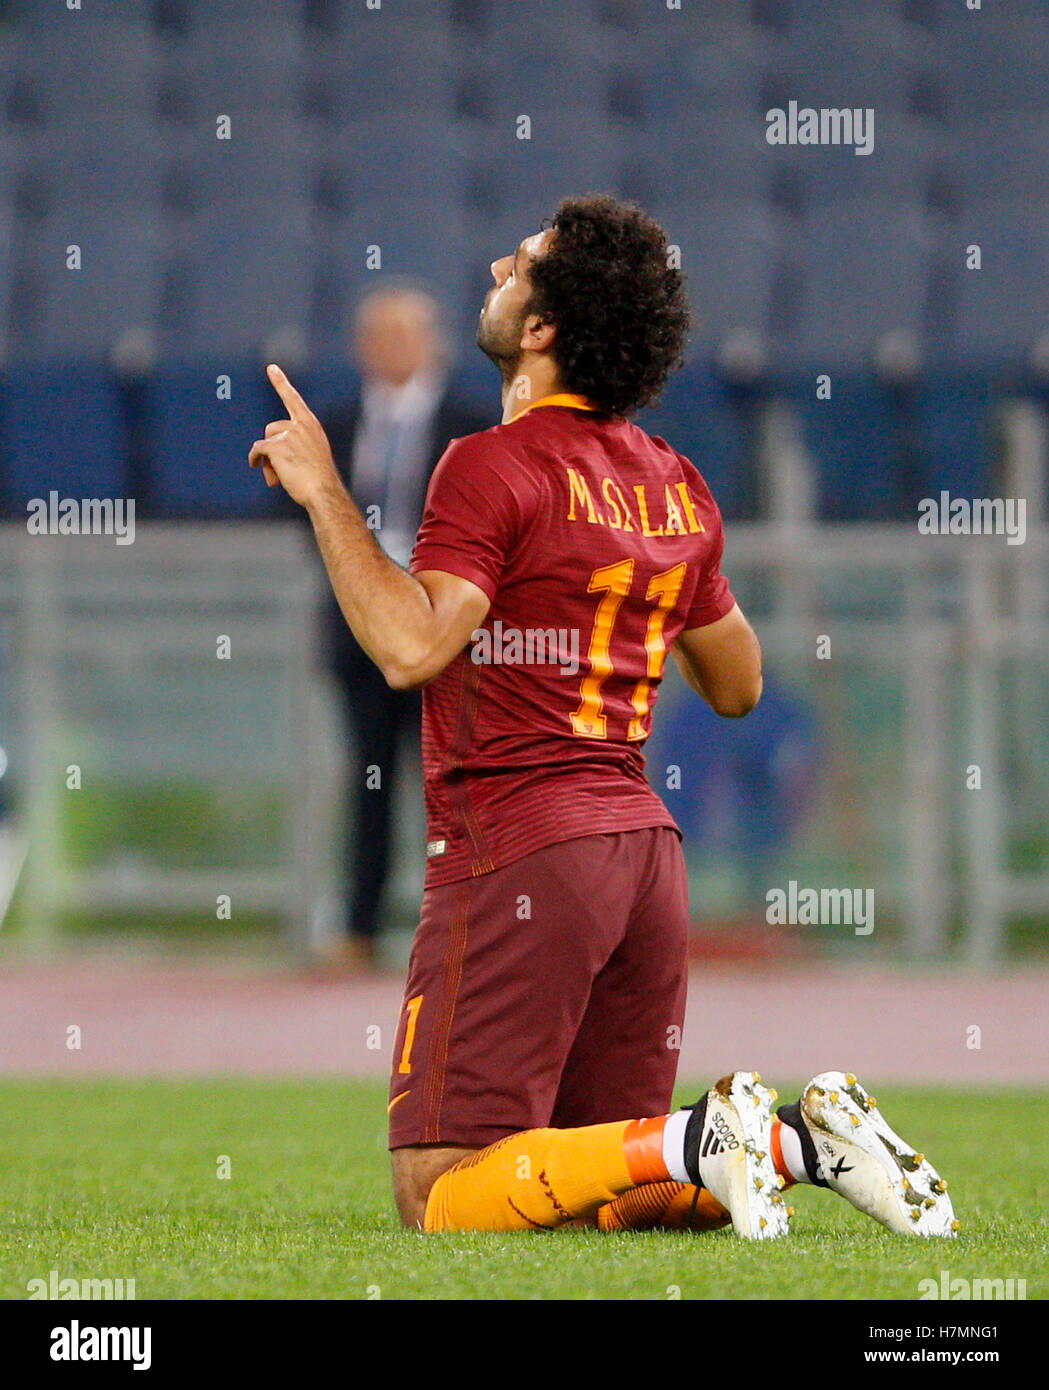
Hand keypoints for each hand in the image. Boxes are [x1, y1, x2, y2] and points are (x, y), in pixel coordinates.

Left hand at [248, 364, 339, 507]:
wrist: (323, 492)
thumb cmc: (320, 481)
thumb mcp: (312, 457)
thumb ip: (294, 448)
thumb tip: (268, 458)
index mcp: (312, 426)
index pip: (293, 399)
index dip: (281, 383)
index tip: (271, 368)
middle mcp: (301, 426)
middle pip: (273, 428)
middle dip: (272, 447)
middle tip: (278, 468)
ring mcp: (289, 434)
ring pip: (266, 441)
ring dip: (267, 459)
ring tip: (276, 477)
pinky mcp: (277, 445)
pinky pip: (258, 449)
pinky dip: (255, 458)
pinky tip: (256, 466)